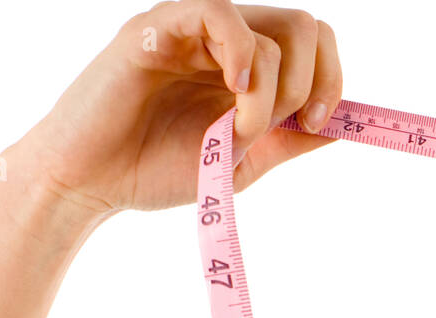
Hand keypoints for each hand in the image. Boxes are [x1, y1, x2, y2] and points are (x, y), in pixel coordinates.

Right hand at [11, 0, 342, 220]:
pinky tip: (235, 90)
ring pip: (274, 31)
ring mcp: (193, 33)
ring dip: (271, 94)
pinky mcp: (158, 29)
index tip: (319, 124)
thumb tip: (343, 126)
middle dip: (313, 84)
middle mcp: (226, 44)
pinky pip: (219, 13)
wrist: (91, 182)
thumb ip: (288, 141)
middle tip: (285, 126)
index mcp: (249, 70)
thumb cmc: (156, 171)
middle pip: (306, 28)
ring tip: (235, 131)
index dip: (332, 80)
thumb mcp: (242, 162)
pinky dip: (243, 54)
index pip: (315, 44)